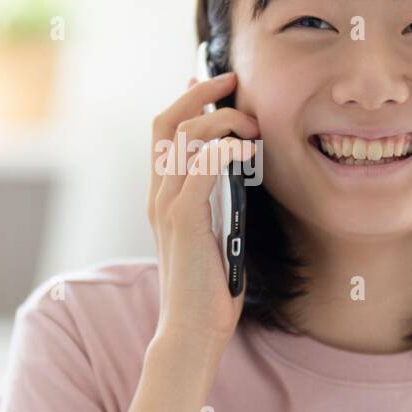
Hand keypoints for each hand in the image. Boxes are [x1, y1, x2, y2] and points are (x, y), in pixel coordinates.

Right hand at [147, 71, 258, 353]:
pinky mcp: (184, 220)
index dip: (187, 99)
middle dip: (200, 92)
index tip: (213, 81)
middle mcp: (158, 195)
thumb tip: (239, 170)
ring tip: (254, 127)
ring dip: (222, 119)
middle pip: (167, 121)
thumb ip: (219, 201)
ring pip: (185, 135)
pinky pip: (200, 167)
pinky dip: (225, 148)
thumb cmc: (209, 290)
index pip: (165, 132)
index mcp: (162, 197)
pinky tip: (248, 149)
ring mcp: (167, 206)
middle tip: (233, 81)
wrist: (191, 331)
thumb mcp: (216, 233)